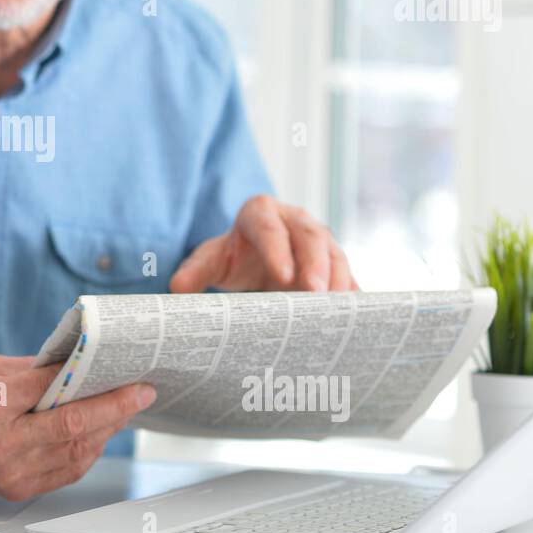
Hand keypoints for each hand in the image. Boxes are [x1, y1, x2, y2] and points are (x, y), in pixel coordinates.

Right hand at [0, 355, 155, 500]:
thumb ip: (36, 371)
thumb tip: (81, 364)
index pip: (50, 389)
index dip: (89, 379)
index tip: (120, 370)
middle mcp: (1, 445)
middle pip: (71, 426)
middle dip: (114, 408)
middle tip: (141, 392)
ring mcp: (11, 473)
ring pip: (76, 452)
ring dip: (107, 429)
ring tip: (126, 408)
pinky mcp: (18, 489)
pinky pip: (67, 471)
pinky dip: (89, 450)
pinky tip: (101, 431)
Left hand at [170, 195, 357, 293]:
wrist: (254, 259)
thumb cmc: (232, 257)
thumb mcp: (211, 261)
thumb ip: (195, 271)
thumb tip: (177, 289)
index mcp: (260, 213)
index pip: (270, 228)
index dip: (278, 250)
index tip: (282, 276)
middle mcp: (295, 220)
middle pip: (311, 237)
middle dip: (316, 265)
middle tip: (317, 294)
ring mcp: (320, 240)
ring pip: (336, 254)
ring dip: (339, 280)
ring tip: (338, 309)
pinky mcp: (335, 263)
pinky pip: (348, 275)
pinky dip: (352, 296)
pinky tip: (355, 318)